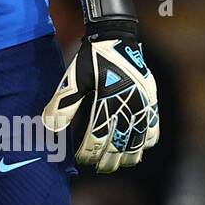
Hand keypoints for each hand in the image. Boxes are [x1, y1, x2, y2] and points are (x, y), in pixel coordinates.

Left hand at [43, 0, 159, 172]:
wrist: (116, 37)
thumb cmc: (91, 59)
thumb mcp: (73, 78)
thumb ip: (63, 104)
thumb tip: (50, 127)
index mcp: (106, 101)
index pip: (98, 136)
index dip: (90, 151)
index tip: (83, 159)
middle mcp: (127, 105)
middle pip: (119, 142)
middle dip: (109, 158)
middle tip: (99, 167)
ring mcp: (142, 103)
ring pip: (139, 138)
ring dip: (130, 154)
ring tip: (121, 164)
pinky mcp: (151, 99)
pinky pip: (154, 125)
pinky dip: (148, 140)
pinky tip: (141, 148)